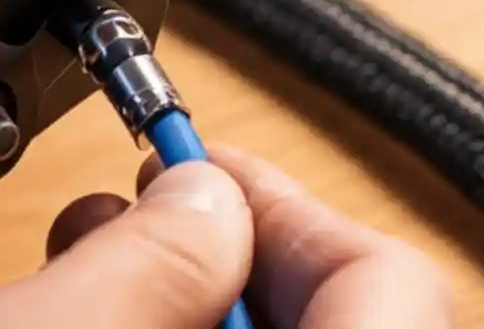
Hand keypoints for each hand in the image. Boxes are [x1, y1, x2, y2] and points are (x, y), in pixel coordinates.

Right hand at [0, 144, 451, 327]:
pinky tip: (105, 319)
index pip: (388, 281)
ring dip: (189, 295)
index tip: (194, 168)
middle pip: (339, 313)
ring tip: (95, 271)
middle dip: (225, 247)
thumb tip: (203, 190)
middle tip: (137, 218)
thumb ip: (150, 256)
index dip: (284, 203)